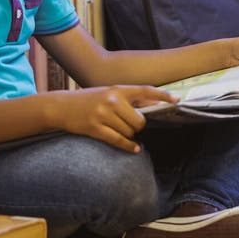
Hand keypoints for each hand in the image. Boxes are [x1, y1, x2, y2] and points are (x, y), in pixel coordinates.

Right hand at [56, 85, 177, 152]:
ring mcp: (103, 115)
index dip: (162, 95)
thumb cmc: (88, 99)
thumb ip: (128, 98)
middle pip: (139, 120)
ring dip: (128, 135)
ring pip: (129, 132)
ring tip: (117, 130)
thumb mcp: (108, 93)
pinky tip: (134, 148)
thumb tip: (153, 105)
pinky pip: (119, 141)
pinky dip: (129, 146)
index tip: (177, 100)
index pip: (145, 90)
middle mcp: (112, 100)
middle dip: (137, 126)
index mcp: (117, 89)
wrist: (61, 106)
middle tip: (128, 125)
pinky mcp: (95, 128)